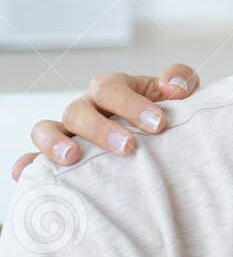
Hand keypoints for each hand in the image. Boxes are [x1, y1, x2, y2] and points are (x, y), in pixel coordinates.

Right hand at [14, 64, 199, 179]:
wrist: (161, 140)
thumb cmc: (165, 115)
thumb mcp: (179, 94)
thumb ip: (181, 80)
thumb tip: (173, 87)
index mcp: (112, 90)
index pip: (110, 88)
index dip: (131, 104)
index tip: (158, 124)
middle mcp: (86, 109)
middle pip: (78, 110)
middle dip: (101, 129)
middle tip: (128, 148)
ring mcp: (68, 133)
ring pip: (46, 129)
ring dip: (54, 142)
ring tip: (72, 158)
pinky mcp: (58, 158)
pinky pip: (33, 160)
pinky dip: (27, 165)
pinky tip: (27, 176)